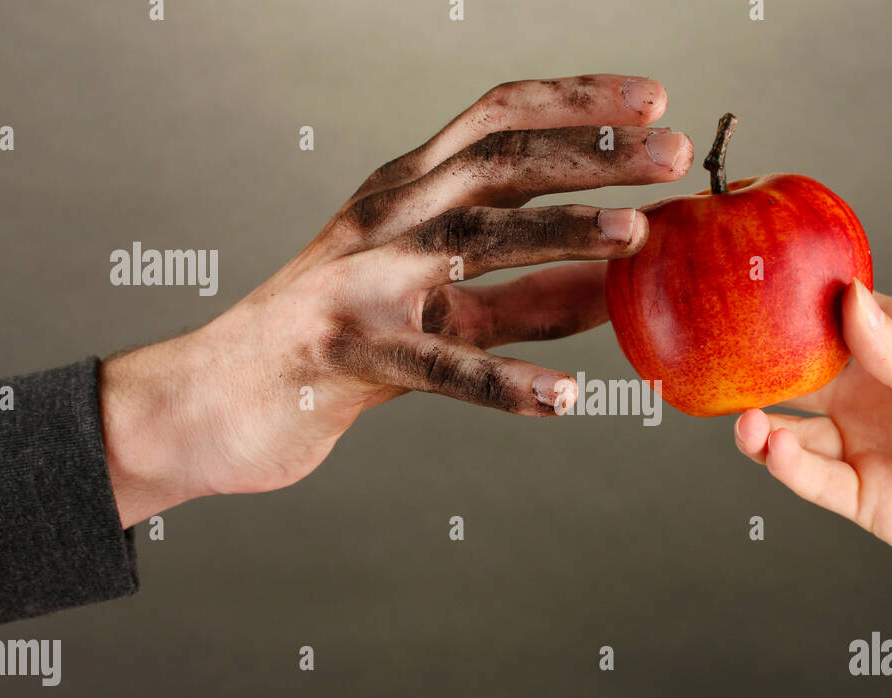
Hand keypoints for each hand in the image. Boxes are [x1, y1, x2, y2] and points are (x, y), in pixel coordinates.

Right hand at [100, 74, 692, 527]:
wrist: (218, 401)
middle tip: (673, 153)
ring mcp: (362, 282)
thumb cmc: (344, 344)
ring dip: (557, 235)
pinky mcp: (347, 354)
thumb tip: (627, 281)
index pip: (497, 122)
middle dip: (590, 153)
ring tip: (637, 239)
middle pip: (496, 164)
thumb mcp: (445, 305)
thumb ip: (532, 293)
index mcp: (406, 194)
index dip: (576, 105)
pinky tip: (564, 398)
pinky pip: (436, 366)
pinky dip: (501, 382)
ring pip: (468, 241)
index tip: (654, 102)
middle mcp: (385, 220)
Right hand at [734, 279, 891, 673]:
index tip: (753, 292)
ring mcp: (876, 449)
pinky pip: (819, 482)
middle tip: (723, 360)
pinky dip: (790, 468)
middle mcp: (887, 396)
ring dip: (766, 425)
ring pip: (801, 432)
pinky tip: (775, 452)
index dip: (798, 305)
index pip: (846, 317)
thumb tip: (851, 303)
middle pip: (807, 375)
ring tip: (746, 422)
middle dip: (765, 367)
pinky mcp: (874, 502)